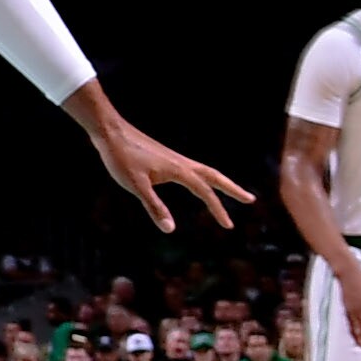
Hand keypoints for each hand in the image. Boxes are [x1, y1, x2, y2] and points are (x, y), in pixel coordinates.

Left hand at [86, 106, 254, 233]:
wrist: (109, 130)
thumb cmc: (121, 157)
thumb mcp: (136, 185)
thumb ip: (154, 207)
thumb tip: (171, 230)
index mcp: (179, 170)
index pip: (205, 192)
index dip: (218, 209)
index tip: (228, 225)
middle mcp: (181, 162)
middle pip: (214, 176)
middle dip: (232, 189)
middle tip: (250, 199)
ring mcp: (173, 158)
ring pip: (203, 170)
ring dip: (219, 182)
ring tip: (230, 191)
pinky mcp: (164, 156)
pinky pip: (191, 169)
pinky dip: (201, 177)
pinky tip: (195, 181)